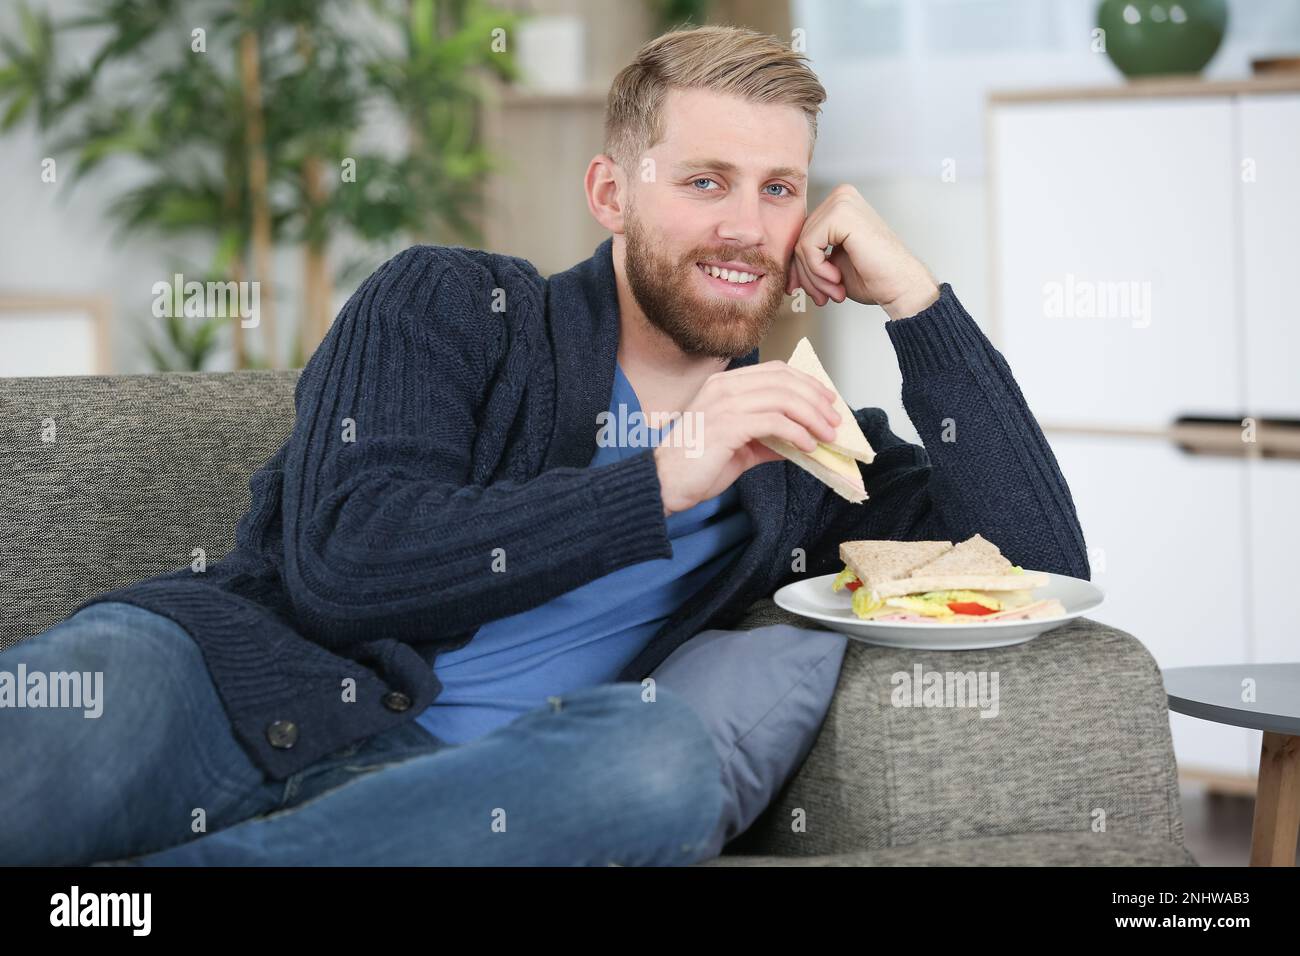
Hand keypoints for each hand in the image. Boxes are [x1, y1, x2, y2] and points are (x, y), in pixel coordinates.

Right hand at [653, 361, 841, 515]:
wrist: (664, 482)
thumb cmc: (694, 465)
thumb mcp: (739, 446)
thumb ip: (768, 439)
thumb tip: (801, 441)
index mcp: (725, 385)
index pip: (776, 371)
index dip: (807, 383)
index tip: (827, 400)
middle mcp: (725, 387)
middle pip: (784, 381)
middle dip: (816, 399)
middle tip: (834, 420)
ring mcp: (725, 404)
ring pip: (783, 398)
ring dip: (812, 417)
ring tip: (827, 435)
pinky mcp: (727, 425)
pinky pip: (774, 422)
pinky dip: (797, 433)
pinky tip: (807, 446)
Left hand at [786, 184, 939, 319]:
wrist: (901, 287)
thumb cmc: (874, 277)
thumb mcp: (831, 265)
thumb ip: (809, 258)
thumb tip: (785, 268)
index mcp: (839, 204)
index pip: (803, 234)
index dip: (801, 268)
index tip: (810, 291)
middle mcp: (841, 196)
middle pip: (800, 238)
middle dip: (807, 275)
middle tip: (823, 297)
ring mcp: (842, 201)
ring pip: (802, 244)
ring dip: (813, 277)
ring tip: (833, 292)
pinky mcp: (841, 214)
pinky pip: (808, 246)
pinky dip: (817, 270)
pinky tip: (837, 279)